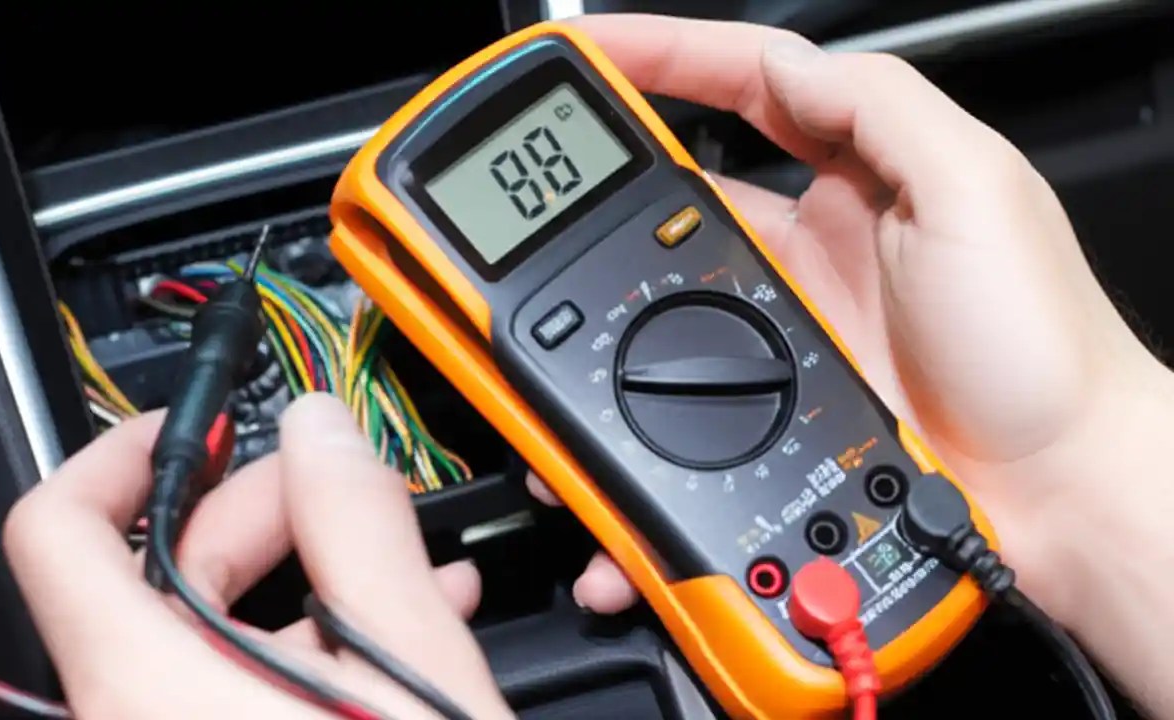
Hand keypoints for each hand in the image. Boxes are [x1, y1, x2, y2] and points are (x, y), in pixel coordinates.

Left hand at [4, 394, 514, 718]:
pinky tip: (388, 647)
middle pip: (152, 581)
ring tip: (401, 572)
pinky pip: (223, 701)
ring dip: (299, 589)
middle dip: (257, 518)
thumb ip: (357, 528)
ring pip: (201, 647)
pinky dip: (296, 659)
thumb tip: (323, 433)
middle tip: (346, 497)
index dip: (127, 455)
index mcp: (148, 691)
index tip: (202, 429)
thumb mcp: (408, 672)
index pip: (60, 531)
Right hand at [530, 12, 1173, 701]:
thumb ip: (882, 111)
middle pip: (677, 194)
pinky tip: (597, 418)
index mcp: (853, 180)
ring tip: (537, 306)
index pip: (743, 91)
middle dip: (602, 180)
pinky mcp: (767, 412)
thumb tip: (783, 63)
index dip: (662, 59)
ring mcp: (780, 333)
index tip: (587, 53)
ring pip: (658, 299)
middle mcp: (806, 250)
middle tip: (535, 184)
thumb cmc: (1041, 345)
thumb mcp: (978, 190)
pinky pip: (673, 399)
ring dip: (594, 301)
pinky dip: (626, 408)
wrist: (1061, 493)